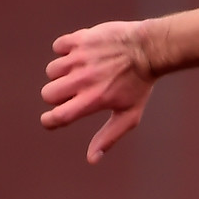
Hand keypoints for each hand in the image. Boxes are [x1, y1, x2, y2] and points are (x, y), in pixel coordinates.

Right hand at [41, 20, 155, 162]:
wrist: (150, 49)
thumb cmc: (139, 85)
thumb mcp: (130, 115)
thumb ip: (109, 137)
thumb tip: (92, 160)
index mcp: (93, 100)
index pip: (58, 116)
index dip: (49, 121)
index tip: (51, 120)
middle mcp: (83, 80)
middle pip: (48, 94)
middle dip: (56, 96)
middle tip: (74, 92)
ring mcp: (80, 58)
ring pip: (52, 70)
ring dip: (62, 73)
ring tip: (82, 71)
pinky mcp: (80, 39)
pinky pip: (58, 47)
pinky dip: (66, 50)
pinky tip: (83, 54)